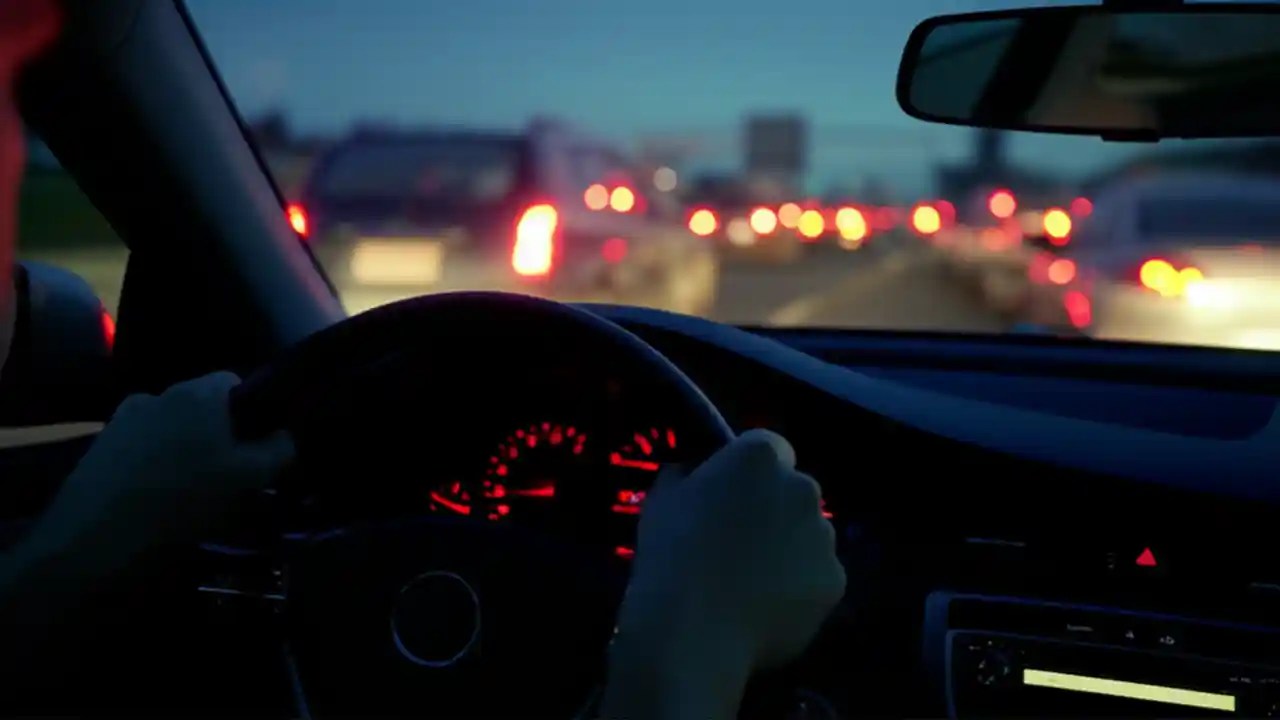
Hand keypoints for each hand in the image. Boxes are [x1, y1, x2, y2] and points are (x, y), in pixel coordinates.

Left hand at [29, 371, 293, 562]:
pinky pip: (142, 449)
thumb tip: (287, 435)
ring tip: (190, 494)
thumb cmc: (184, 500)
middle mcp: (159, 394)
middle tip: (230, 476)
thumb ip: (279, 450)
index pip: (235, 382)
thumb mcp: (249, 479)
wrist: (96, 537)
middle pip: (202, 407)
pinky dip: (154, 466)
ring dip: (184, 451)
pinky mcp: (99, 448)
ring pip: (171, 430)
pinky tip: (157, 500)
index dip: (253, 414)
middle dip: (218, 435)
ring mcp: (123, 420)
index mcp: (198, 393)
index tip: (258, 450)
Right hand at [602, 429, 844, 718]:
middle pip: (794, 492)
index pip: (768, 448)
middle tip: (738, 543)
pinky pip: (816, 577)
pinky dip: (798, 588)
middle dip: (773, 510)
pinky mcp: (835, 581)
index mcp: (761, 456)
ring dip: (788, 549)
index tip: (728, 498)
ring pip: (808, 536)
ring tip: (750, 583)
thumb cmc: (670, 553)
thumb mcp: (663, 496)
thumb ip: (689, 474)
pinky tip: (764, 607)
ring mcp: (825, 536)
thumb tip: (696, 473)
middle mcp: (804, 487)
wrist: (693, 630)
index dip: (748, 473)